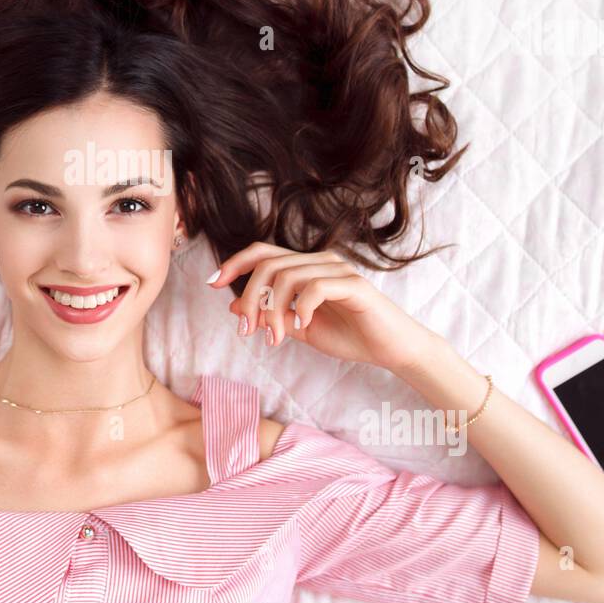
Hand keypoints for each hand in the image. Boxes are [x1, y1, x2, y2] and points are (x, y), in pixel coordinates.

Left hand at [208, 241, 442, 373]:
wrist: (391, 350)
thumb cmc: (349, 336)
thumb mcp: (299, 328)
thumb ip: (270, 316)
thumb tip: (232, 306)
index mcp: (306, 267)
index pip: (263, 252)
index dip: (234, 263)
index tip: (213, 283)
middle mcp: (320, 261)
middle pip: (269, 264)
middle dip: (250, 297)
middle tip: (247, 329)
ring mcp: (338, 270)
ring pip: (288, 276)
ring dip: (273, 310)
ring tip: (275, 338)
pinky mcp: (354, 285)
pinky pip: (315, 287)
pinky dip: (300, 307)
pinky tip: (301, 325)